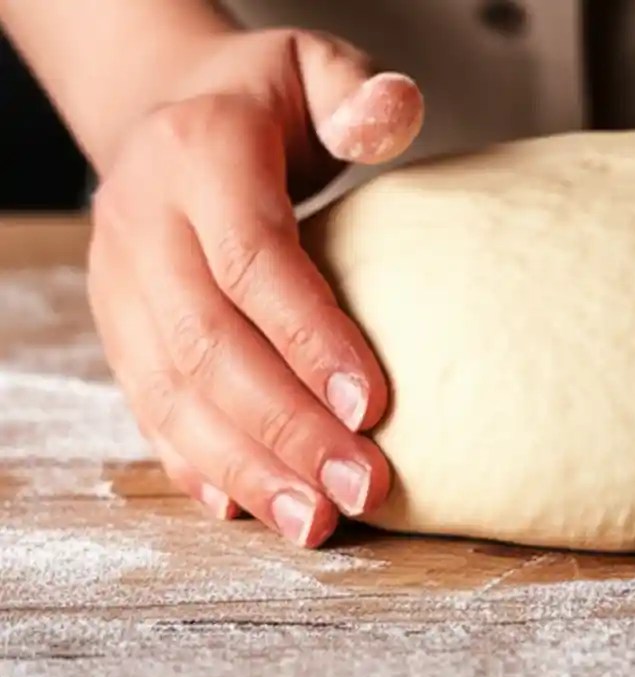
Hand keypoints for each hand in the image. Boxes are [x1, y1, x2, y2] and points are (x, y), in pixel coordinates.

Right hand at [87, 29, 423, 546]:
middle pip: (210, 343)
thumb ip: (358, 93)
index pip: (252, 258)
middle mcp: (144, 221)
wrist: (167, 108)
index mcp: (199, 154)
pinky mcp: (117, 325)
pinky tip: (244, 507)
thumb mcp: (317, 69)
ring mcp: (119, 280)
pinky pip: (147, 403)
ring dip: (242, 466)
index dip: (309, 337)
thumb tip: (391, 117)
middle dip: (285, 428)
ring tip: (312, 523)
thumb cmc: (267, 100)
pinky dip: (195, 461)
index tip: (372, 408)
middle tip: (359, 489)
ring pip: (171, 390)